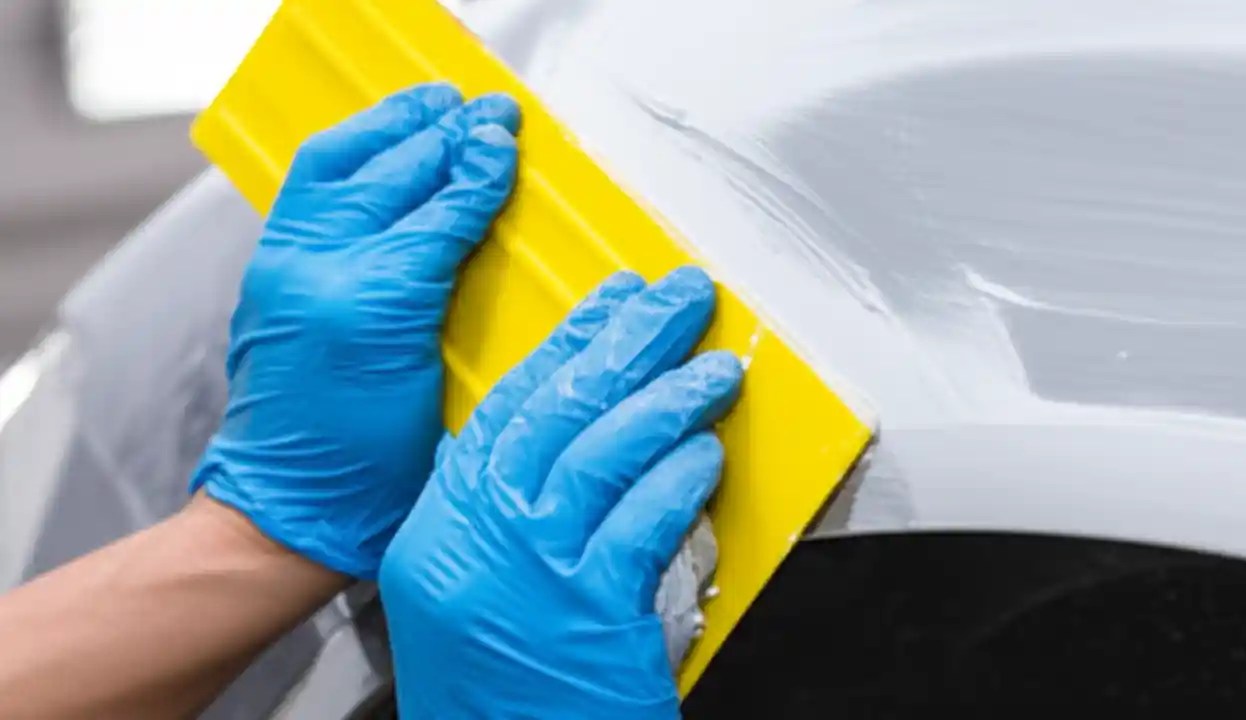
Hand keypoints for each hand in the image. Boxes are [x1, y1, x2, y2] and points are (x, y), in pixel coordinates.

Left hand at [191, 84, 520, 577]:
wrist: (293, 514)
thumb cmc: (375, 473)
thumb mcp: (444, 392)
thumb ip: (455, 296)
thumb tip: (483, 227)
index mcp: (373, 306)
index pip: (439, 213)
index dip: (478, 172)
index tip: (506, 140)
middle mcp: (319, 275)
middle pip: (394, 178)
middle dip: (443, 137)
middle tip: (486, 113)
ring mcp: (284, 271)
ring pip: (342, 168)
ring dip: (390, 128)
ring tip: (431, 104)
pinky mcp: (269, 276)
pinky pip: (307, 191)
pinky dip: (344, 154)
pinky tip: (375, 141)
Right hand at [379, 267, 742, 718]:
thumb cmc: (492, 694)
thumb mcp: (463, 593)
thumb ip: (497, 515)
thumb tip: (557, 442)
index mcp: (443, 526)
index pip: (508, 409)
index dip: (566, 345)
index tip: (611, 303)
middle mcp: (477, 538)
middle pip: (558, 411)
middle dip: (627, 342)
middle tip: (677, 299)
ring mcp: (531, 572)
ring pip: (603, 453)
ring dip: (668, 400)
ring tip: (712, 368)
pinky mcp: (589, 612)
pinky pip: (642, 521)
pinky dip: (678, 479)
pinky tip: (705, 452)